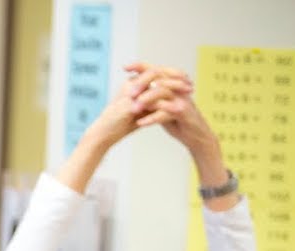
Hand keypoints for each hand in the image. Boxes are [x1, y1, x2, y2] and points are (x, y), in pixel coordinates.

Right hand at [78, 62, 193, 149]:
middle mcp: (130, 84)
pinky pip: (152, 100)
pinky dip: (167, 103)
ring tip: (187, 92)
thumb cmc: (119, 125)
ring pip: (156, 81)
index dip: (171, 74)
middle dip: (175, 77)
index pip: (154, 72)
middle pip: (157, 72)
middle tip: (190, 84)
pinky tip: (178, 108)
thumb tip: (167, 101)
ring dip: (174, 86)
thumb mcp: (139, 111)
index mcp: (132, 84)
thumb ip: (150, 104)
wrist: (104, 135)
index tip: (186, 81)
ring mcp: (130, 92)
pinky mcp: (130, 104)